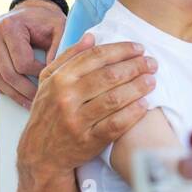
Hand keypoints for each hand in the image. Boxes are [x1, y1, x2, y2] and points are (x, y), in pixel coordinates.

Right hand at [0, 0, 67, 107]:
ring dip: (12, 93)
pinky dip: (1, 86)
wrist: (30, 10)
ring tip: (27, 102)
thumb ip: (59, 50)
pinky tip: (14, 93)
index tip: (49, 79)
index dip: (38, 74)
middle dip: (24, 90)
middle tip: (39, 99)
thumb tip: (54, 74)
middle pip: (7, 73)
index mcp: (10, 26)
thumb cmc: (45, 20)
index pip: (22, 62)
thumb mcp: (60, 29)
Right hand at [15, 33, 156, 179]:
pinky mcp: (88, 141)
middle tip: (152, 63)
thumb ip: (68, 58)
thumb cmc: (48, 113)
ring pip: (115, 99)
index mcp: (60, 80)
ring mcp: (77, 121)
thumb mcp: (48, 82)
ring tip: (152, 80)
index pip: (97, 57)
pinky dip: (133, 113)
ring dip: (138, 87)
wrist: (39, 154)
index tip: (139, 48)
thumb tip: (91, 37)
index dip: (122, 50)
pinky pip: (116, 124)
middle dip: (136, 66)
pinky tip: (144, 104)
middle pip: (110, 76)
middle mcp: (67, 98)